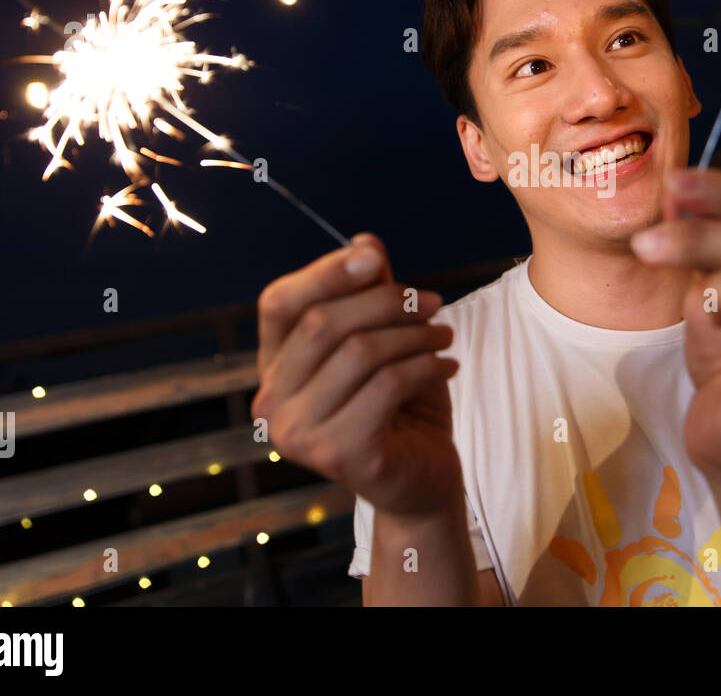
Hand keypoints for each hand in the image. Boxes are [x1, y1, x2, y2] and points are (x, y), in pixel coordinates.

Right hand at [251, 232, 465, 516]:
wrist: (421, 479)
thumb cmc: (400, 406)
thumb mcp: (387, 340)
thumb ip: (370, 294)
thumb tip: (364, 241)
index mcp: (275, 366)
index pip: (279, 303)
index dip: (324, 272)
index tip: (375, 257)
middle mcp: (272, 401)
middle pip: (322, 322)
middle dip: (386, 302)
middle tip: (433, 302)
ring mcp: (298, 433)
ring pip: (359, 353)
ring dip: (414, 335)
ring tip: (444, 336)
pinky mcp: (336, 454)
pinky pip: (386, 386)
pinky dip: (426, 367)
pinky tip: (448, 367)